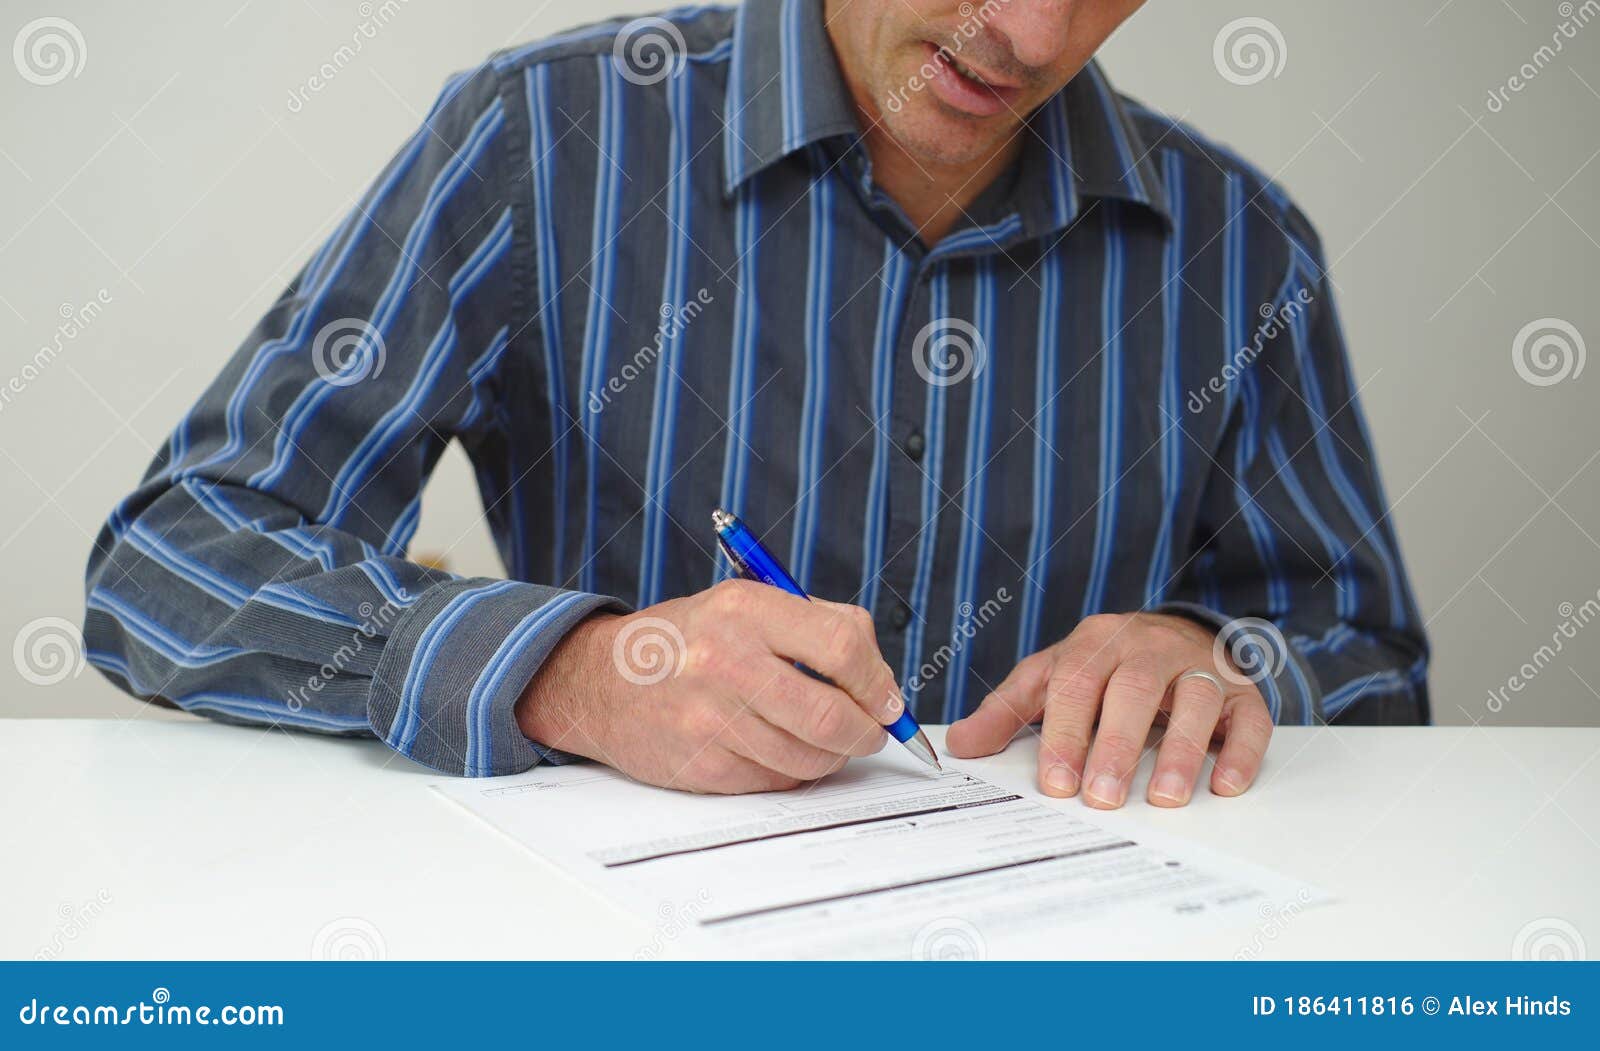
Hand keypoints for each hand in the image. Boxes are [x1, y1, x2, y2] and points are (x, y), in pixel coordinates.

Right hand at [514, 579, 902, 793]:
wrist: (601, 682)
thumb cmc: (687, 641)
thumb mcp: (744, 604)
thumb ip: (817, 625)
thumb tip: (882, 680)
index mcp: (746, 608)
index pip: (843, 647)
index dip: (879, 682)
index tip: (888, 699)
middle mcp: (726, 660)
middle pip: (832, 715)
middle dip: (866, 732)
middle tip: (870, 731)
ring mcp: (711, 717)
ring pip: (809, 758)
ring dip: (831, 756)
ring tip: (820, 738)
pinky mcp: (702, 764)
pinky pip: (776, 781)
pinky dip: (790, 771)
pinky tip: (774, 748)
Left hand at [945, 612, 1271, 808]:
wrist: (1177, 632)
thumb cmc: (1106, 665)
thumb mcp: (1052, 677)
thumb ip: (1008, 710)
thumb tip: (959, 744)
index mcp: (1097, 643)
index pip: (1076, 683)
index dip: (1065, 734)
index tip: (1056, 783)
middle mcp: (1150, 648)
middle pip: (1134, 690)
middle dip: (1117, 746)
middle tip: (1102, 797)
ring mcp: (1199, 667)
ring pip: (1195, 701)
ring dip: (1182, 751)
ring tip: (1165, 798)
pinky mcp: (1242, 692)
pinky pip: (1248, 719)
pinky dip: (1239, 752)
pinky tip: (1224, 785)